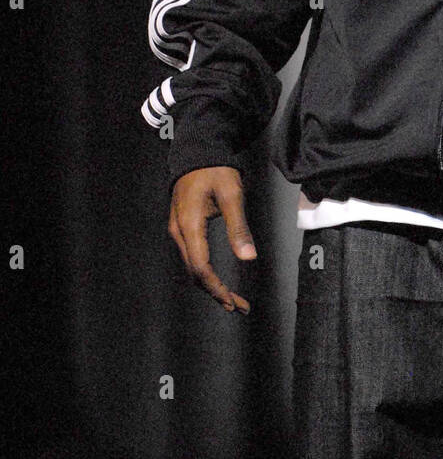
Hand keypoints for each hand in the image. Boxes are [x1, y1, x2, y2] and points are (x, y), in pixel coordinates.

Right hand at [168, 166, 255, 313]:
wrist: (197, 151)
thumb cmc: (215, 170)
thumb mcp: (231, 195)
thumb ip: (239, 227)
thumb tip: (248, 257)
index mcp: (189, 225)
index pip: (200, 267)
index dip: (216, 288)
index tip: (232, 302)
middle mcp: (179, 232)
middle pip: (194, 272)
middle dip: (216, 292)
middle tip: (239, 306)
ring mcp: (178, 230)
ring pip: (192, 266)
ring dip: (210, 285)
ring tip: (232, 299)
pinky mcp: (182, 227)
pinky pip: (192, 256)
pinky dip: (205, 272)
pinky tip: (218, 279)